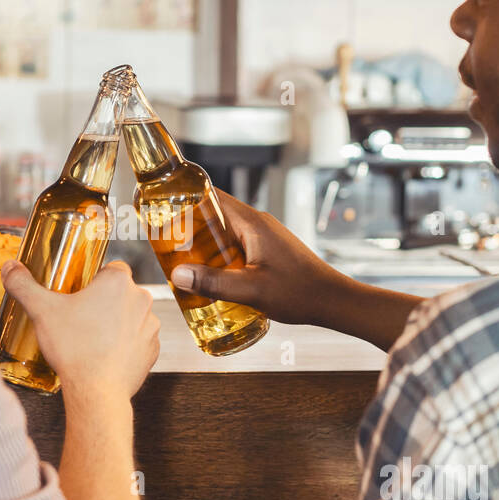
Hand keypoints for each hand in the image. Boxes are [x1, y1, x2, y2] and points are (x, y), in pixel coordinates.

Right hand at [0, 259, 159, 398]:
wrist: (96, 392)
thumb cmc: (74, 349)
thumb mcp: (41, 311)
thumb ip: (24, 285)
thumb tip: (10, 268)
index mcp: (118, 282)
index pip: (110, 268)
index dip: (94, 280)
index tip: (80, 293)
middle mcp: (141, 299)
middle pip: (120, 293)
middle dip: (103, 303)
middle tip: (80, 318)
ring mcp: (150, 326)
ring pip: (130, 316)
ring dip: (115, 323)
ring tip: (91, 339)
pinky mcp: (152, 351)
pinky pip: (137, 341)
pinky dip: (124, 345)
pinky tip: (104, 354)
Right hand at [169, 191, 349, 326]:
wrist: (334, 301)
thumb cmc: (300, 292)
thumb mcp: (251, 289)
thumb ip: (213, 282)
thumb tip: (178, 274)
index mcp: (252, 223)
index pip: (212, 197)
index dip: (186, 200)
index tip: (164, 211)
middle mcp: (258, 224)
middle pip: (215, 215)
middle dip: (189, 228)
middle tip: (167, 244)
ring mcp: (264, 237)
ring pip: (225, 233)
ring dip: (204, 244)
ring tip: (183, 262)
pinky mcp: (268, 251)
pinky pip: (236, 246)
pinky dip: (220, 255)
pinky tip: (212, 276)